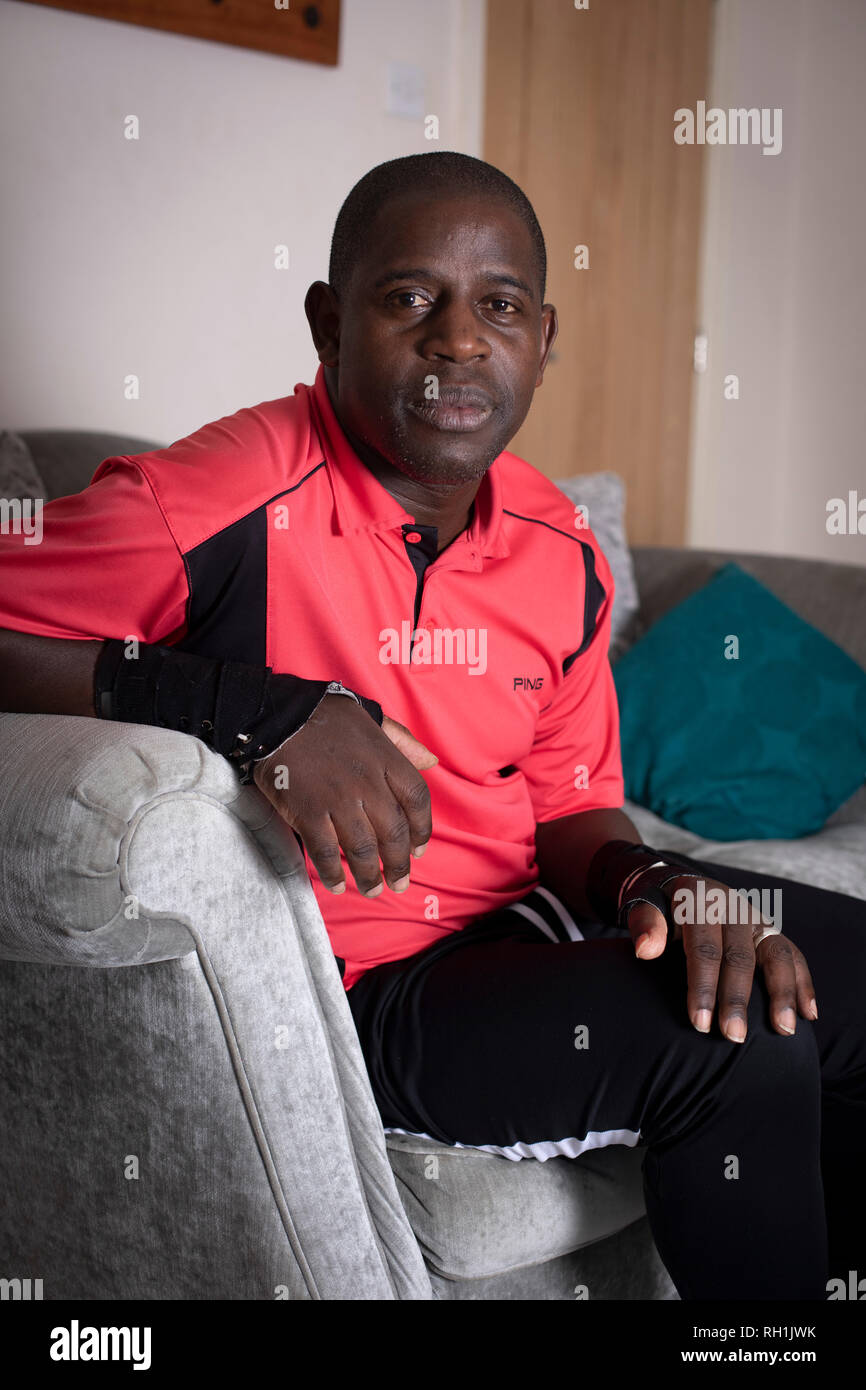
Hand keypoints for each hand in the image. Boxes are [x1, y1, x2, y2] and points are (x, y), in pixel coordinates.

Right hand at [253, 695, 436, 896]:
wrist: (275, 715)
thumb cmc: (324, 715)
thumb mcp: (370, 717)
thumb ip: (402, 741)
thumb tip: (431, 761)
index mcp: (386, 759)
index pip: (416, 800)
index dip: (422, 829)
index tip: (419, 849)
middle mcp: (367, 782)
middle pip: (394, 832)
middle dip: (399, 863)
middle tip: (398, 882)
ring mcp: (338, 799)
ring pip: (362, 848)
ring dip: (369, 875)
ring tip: (373, 890)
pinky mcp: (308, 812)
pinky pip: (326, 852)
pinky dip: (333, 873)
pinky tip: (337, 885)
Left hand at [626, 873, 818, 1041]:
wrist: (680, 885)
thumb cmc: (659, 905)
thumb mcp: (642, 904)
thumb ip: (644, 923)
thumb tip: (645, 950)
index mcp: (701, 899)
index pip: (704, 946)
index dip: (702, 985)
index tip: (699, 1023)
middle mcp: (734, 906)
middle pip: (740, 956)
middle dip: (737, 999)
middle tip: (734, 1036)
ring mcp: (757, 918)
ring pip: (776, 953)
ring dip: (783, 993)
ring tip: (784, 1030)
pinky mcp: (770, 930)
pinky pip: (792, 955)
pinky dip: (803, 983)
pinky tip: (809, 1014)